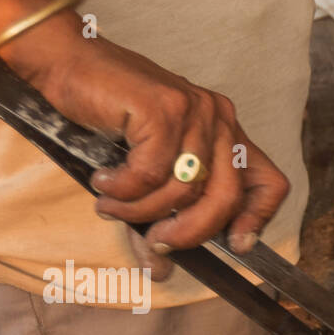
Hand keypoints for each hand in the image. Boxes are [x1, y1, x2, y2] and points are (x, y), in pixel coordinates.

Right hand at [9, 16, 288, 277]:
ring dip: (142, 212)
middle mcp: (219, 120)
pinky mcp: (164, 108)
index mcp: (226, 134)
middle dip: (190, 232)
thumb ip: (157, 219)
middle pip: (226, 198)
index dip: (258, 220)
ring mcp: (195, 111)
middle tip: (155, 242)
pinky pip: (152, 173)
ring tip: (111, 206)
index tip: (237, 246)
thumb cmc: (105, 117)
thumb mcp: (142, 175)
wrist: (64, 63)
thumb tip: (159, 271)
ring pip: (185, 190)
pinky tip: (104, 182)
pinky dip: (124, 189)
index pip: (269, 183)